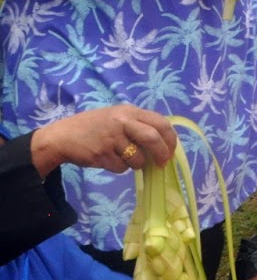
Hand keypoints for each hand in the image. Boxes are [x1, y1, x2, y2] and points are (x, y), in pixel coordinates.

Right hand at [29, 105, 177, 176]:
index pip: (160, 122)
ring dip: (136, 164)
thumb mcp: (117, 117)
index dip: (170, 139)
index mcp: (129, 111)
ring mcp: (112, 138)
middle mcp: (122, 122)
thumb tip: (163, 143)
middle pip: (153, 138)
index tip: (171, 151)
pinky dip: (119, 168)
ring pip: (138, 158)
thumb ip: (137, 125)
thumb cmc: (94, 127)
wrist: (62, 136)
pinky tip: (107, 159)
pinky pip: (121, 167)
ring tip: (122, 157)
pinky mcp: (102, 154)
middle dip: (162, 154)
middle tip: (162, 163)